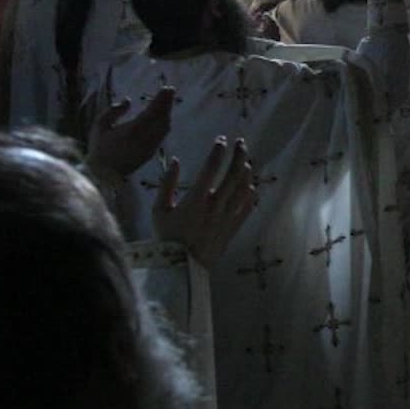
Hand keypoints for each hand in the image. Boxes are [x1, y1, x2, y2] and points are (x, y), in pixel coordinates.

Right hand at [86, 86, 175, 179]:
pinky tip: (163, 116)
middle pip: (162, 118)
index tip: (167, 88)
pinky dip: (164, 123)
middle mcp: (144, 140)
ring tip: (168, 100)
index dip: (161, 100)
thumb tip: (128, 101)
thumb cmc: (98, 148)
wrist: (102, 176)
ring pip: (164, 128)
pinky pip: (161, 136)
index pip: (152, 112)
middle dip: (167, 103)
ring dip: (167, 113)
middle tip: (170, 90)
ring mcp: (148, 148)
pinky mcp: (149, 154)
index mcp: (132, 131)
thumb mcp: (100, 126)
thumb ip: (113, 111)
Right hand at [154, 137, 258, 268]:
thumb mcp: (158, 211)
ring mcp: (226, 217)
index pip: (211, 167)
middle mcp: (215, 205)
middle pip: (233, 174)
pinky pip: (247, 209)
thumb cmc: (167, 238)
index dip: (218, 151)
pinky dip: (250, 195)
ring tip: (245, 161)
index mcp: (196, 199)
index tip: (221, 140)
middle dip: (238, 155)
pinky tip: (250, 187)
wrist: (181, 268)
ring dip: (246, 172)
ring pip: (243, 189)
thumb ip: (166, 184)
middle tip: (241, 142)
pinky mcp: (232, 229)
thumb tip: (174, 161)